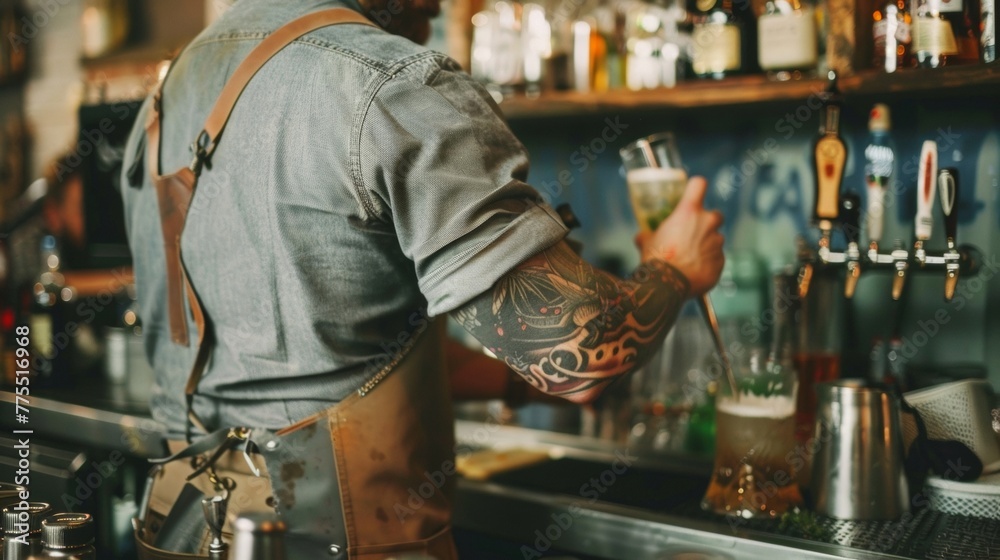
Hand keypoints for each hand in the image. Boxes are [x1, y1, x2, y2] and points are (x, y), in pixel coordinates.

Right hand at [639, 176, 723, 296]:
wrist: (667, 285)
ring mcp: (716, 243)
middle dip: (707, 222)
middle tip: (693, 233)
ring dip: (706, 245)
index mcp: (689, 212)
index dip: (695, 187)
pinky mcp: (720, 262)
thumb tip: (641, 236)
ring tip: (690, 258)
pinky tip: (695, 271)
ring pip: (716, 239)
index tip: (693, 193)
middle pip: (715, 214)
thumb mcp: (647, 242)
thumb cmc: (656, 259)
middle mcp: (707, 223)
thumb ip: (648, 235)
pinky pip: (717, 258)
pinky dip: (708, 262)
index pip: (699, 185)